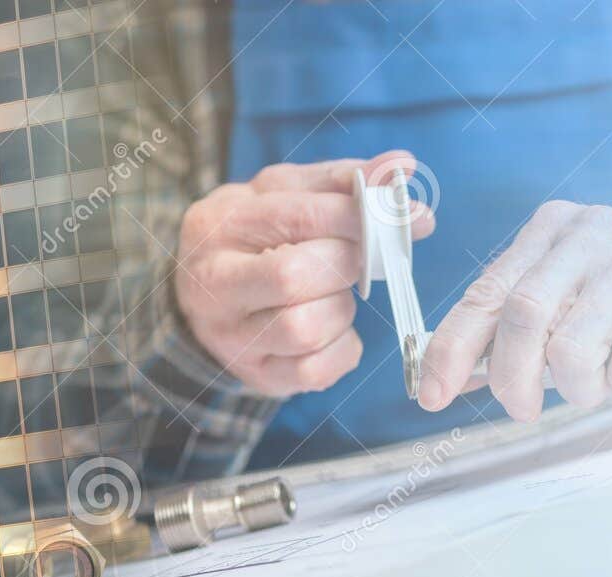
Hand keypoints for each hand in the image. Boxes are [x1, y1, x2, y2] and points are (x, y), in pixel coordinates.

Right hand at [174, 152, 434, 396]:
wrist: (209, 296)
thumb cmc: (257, 236)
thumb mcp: (285, 194)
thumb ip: (341, 180)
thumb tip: (402, 165)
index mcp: (218, 224)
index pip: (297, 217)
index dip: (356, 216)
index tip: (399, 214)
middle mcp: (213, 283)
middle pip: (294, 276)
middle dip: (346, 264)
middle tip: (360, 256)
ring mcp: (231, 337)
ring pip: (304, 328)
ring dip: (342, 309)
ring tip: (336, 294)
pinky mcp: (257, 376)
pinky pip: (315, 372)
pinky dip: (342, 349)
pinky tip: (334, 329)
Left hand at [417, 201, 611, 419]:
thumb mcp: (567, 292)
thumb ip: (511, 325)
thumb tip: (450, 376)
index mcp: (551, 228)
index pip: (485, 293)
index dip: (451, 350)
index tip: (431, 396)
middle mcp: (588, 234)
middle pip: (522, 317)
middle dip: (512, 378)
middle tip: (523, 408)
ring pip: (571, 350)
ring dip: (579, 389)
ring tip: (601, 381)